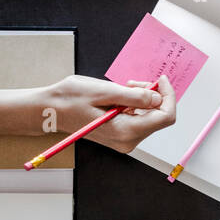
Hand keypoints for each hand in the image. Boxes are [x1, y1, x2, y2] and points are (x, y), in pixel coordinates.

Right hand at [33, 73, 176, 152]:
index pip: (165, 117)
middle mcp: (128, 141)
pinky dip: (135, 105)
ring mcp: (125, 140)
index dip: (168, 96)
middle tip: (132, 82)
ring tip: (123, 87)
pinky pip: (139, 119)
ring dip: (143, 99)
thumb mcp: (104, 91)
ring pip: (150, 117)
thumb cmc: (71, 98)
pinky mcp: (121, 136)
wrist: (51, 110)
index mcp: (126, 132)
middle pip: (159, 117)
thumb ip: (134, 97)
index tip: (161, 79)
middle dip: (153, 95)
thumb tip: (157, 98)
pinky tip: (121, 96)